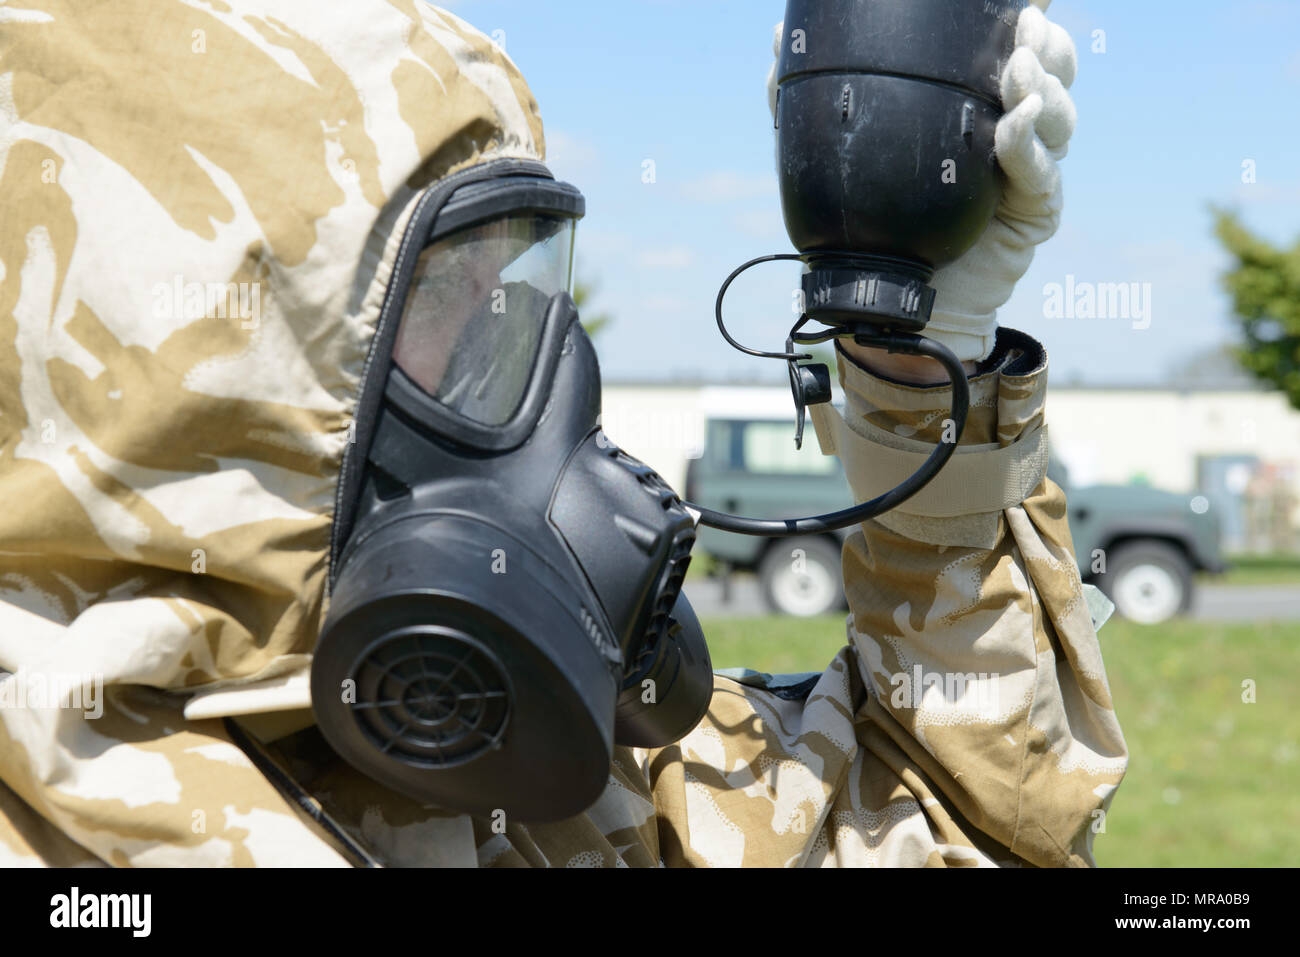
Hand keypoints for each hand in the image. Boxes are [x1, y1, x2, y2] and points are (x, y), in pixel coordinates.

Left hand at [767, 1, 1078, 375]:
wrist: (888, 304)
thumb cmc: (867, 224)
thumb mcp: (828, 153)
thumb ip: (806, 98)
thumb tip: (774, 41)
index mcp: (972, 105)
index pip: (1011, 48)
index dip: (1022, 20)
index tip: (1020, 1)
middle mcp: (1009, 130)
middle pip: (1052, 71)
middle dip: (1045, 46)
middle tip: (1023, 28)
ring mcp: (1026, 172)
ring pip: (1058, 116)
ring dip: (1043, 87)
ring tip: (1018, 69)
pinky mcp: (1031, 215)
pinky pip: (1041, 175)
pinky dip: (1029, 147)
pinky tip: (1014, 126)